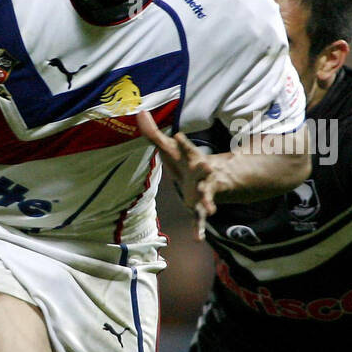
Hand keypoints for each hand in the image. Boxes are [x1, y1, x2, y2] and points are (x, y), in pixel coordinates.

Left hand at [137, 109, 216, 239]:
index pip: (186, 148)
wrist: (210, 178)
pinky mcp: (200, 207)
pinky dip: (199, 229)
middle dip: (204, 168)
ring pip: (207, 195)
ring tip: (211, 210)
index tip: (178, 136)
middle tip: (208, 166)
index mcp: (191, 158)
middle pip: (202, 170)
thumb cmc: (184, 162)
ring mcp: (202, 190)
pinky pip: (200, 219)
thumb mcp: (169, 149)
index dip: (182, 143)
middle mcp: (199, 173)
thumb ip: (154, 133)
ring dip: (208, 201)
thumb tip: (140, 112)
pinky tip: (198, 239)